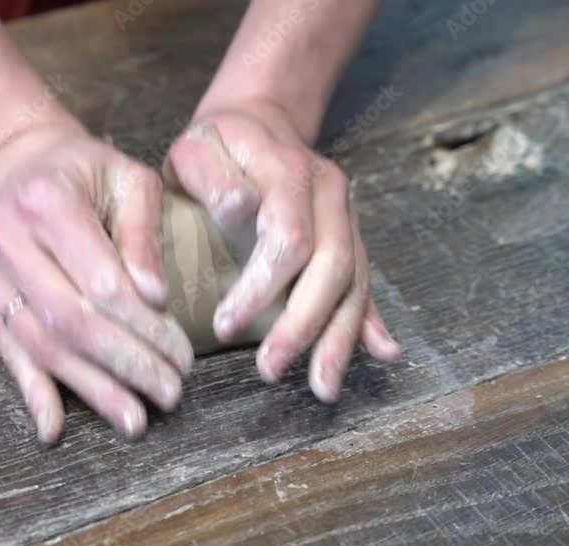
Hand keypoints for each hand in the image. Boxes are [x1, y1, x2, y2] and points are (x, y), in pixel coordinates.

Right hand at [0, 124, 193, 441]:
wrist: (20, 167)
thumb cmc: (85, 172)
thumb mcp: (127, 178)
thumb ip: (142, 233)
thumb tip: (155, 298)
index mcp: (45, 202)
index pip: (99, 281)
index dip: (143, 324)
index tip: (182, 352)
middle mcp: (4, 240)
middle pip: (70, 320)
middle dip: (126, 363)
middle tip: (170, 392)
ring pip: (43, 345)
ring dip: (92, 388)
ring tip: (135, 419)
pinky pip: (9, 354)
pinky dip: (33, 394)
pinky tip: (54, 430)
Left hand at [165, 100, 401, 402]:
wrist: (257, 121)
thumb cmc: (215, 144)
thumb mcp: (197, 146)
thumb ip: (210, 175)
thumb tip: (238, 209)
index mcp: (292, 171)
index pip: (289, 238)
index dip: (262, 288)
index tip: (225, 326)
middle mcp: (332, 196)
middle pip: (332, 268)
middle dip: (303, 326)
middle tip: (269, 370)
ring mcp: (346, 218)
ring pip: (355, 283)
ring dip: (339, 339)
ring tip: (322, 388)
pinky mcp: (348, 238)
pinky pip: (365, 283)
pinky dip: (372, 321)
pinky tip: (383, 353)